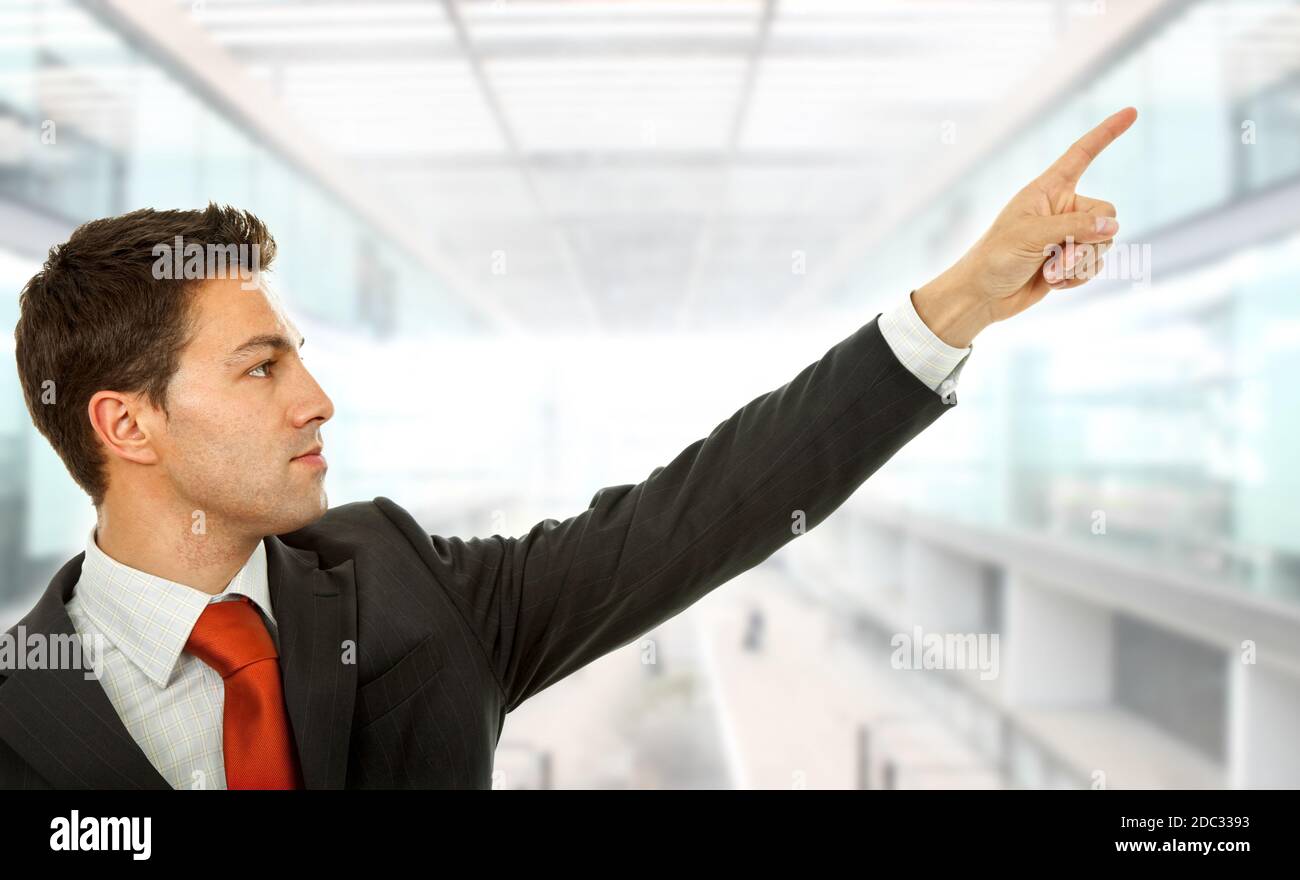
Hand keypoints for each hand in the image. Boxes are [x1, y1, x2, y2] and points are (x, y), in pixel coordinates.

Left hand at [912, 106, 1137, 347]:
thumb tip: (1114, 227)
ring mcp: (1067, 236)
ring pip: (1104, 244)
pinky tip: (1053, 283)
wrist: (982, 296)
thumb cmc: (996, 258)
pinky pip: (1095, 266)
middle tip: (1059, 257)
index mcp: (1048, 189)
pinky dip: (1078, 278)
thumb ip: (1075, 227)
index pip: (1082, 154)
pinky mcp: (1070, 261)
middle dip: (1089, 241)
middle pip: (1106, 215)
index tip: (1132, 112)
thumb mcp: (1032, 236)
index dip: (1107, 134)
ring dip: (1080, 264)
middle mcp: (1062, 209)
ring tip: (1050, 273)